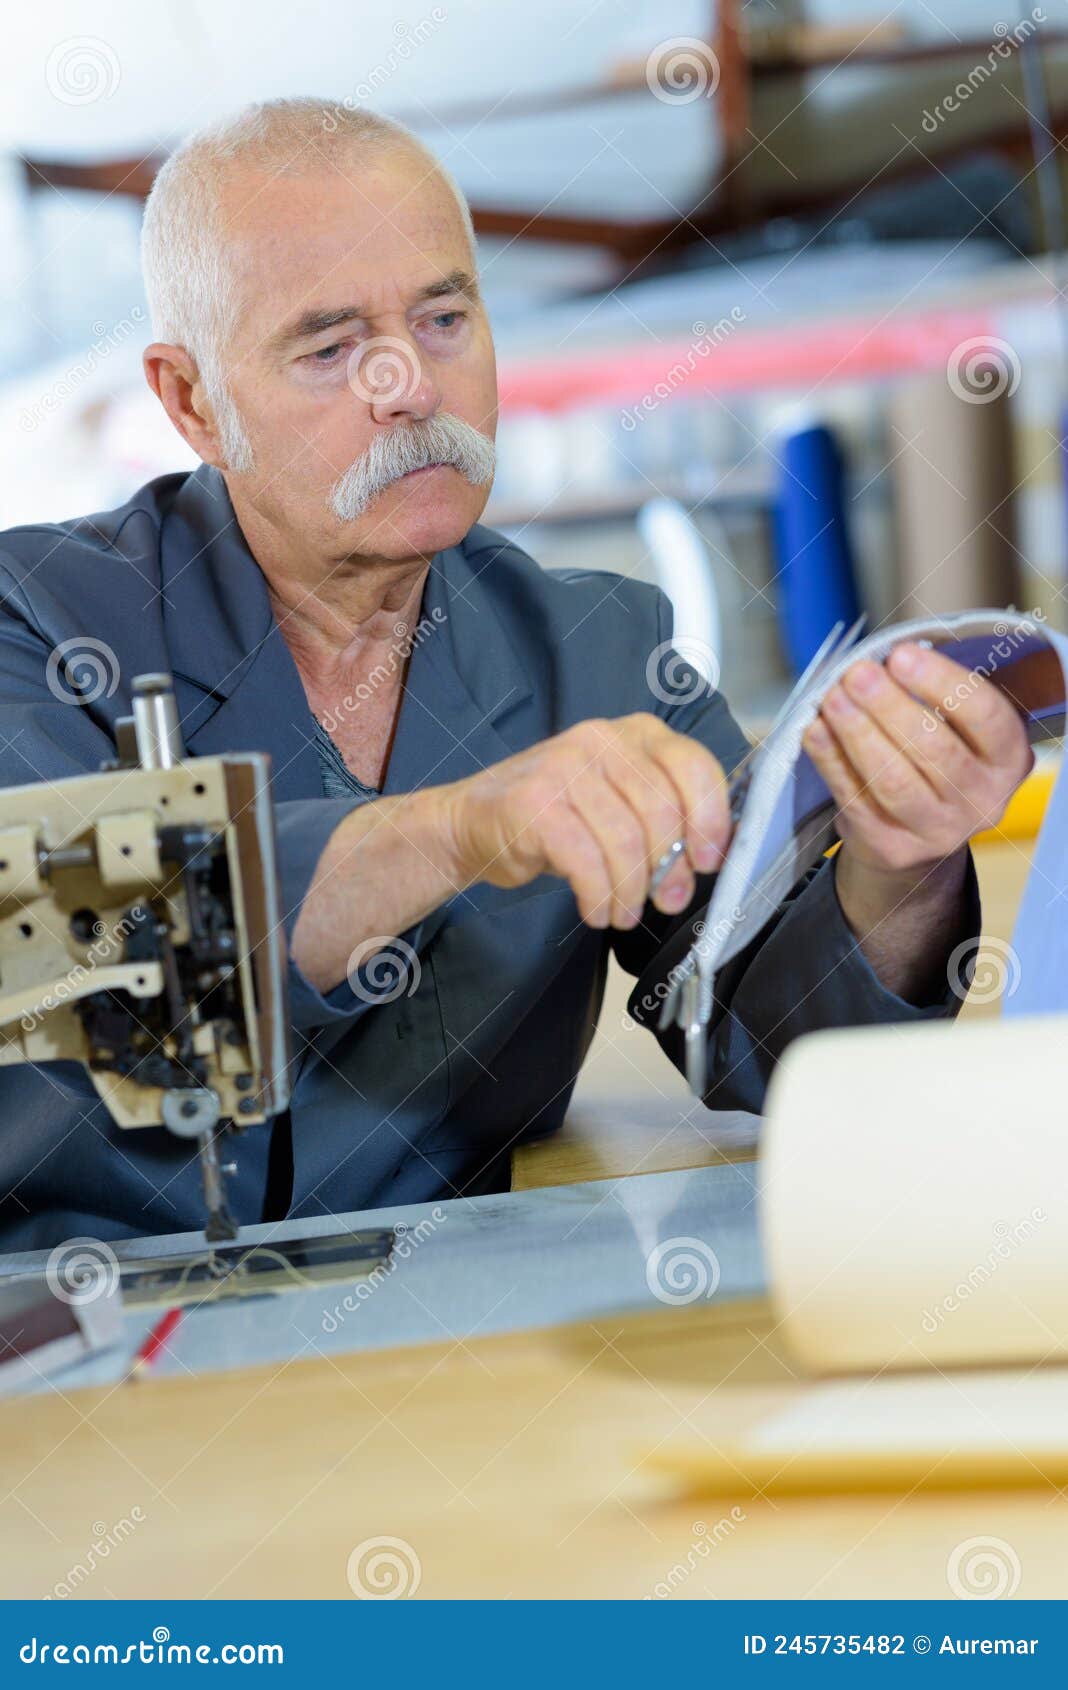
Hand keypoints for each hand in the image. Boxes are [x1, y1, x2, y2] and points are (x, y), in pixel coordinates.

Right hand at [440, 713, 729, 928]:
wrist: (473, 819)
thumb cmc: (557, 815)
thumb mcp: (619, 800)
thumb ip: (664, 815)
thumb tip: (709, 861)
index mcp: (636, 733)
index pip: (693, 767)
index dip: (711, 820)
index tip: (708, 862)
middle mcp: (601, 739)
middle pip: (661, 811)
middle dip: (670, 869)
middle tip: (666, 900)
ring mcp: (563, 766)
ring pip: (625, 841)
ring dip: (631, 892)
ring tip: (624, 912)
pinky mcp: (533, 802)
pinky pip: (585, 860)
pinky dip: (598, 896)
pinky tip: (597, 910)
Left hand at [802, 642, 1032, 881]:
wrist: (918, 838)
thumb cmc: (936, 761)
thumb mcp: (957, 731)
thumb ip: (932, 697)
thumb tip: (879, 660)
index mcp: (1008, 759)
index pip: (985, 716)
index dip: (941, 683)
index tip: (900, 655)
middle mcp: (983, 800)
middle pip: (935, 749)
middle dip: (889, 705)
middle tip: (856, 673)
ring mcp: (939, 831)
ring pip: (894, 780)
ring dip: (858, 733)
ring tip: (832, 698)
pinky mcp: (894, 848)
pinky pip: (857, 800)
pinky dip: (832, 761)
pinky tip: (816, 730)